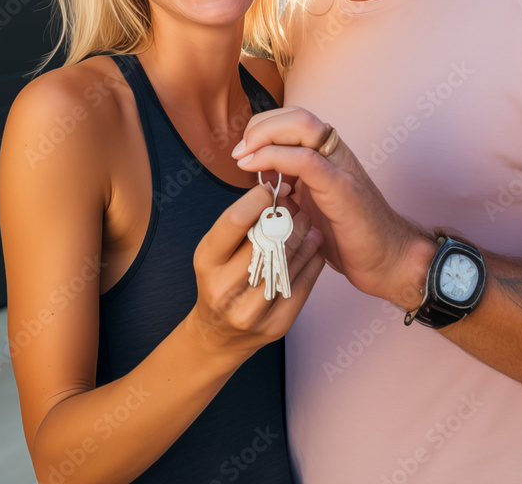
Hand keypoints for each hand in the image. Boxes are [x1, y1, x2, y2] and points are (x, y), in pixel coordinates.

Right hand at [186, 179, 323, 356]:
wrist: (219, 333)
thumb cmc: (219, 278)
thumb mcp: (216, 248)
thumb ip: (241, 221)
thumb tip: (275, 188)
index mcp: (207, 262)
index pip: (237, 220)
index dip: (260, 198)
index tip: (275, 187)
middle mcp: (225, 289)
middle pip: (268, 242)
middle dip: (288, 217)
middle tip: (298, 202)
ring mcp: (251, 311)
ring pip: (289, 263)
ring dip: (304, 236)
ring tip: (310, 221)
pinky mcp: (276, 325)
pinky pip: (303, 285)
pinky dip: (312, 260)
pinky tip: (314, 245)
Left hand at [232, 107, 434, 308]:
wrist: (388, 260)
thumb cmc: (351, 236)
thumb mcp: (311, 205)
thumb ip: (290, 186)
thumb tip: (259, 175)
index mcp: (327, 155)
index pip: (292, 120)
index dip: (263, 127)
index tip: (242, 152)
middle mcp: (335, 153)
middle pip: (295, 115)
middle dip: (260, 126)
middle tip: (239, 153)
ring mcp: (341, 166)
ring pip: (302, 125)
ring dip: (265, 136)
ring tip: (244, 158)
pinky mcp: (343, 188)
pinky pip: (306, 160)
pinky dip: (277, 158)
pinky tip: (259, 174)